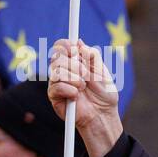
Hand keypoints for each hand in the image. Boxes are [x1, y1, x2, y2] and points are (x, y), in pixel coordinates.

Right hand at [48, 38, 122, 156]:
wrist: (103, 114)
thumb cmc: (103, 94)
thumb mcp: (102, 71)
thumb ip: (92, 56)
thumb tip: (79, 42)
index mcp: (74, 61)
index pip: (61, 46)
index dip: (66, 45)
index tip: (74, 49)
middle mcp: (63, 70)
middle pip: (57, 57)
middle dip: (74, 65)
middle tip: (85, 75)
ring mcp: (57, 82)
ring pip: (57, 71)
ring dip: (74, 78)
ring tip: (83, 87)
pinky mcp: (54, 95)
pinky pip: (57, 86)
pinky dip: (70, 90)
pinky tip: (76, 96)